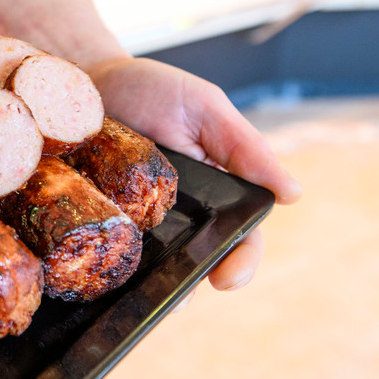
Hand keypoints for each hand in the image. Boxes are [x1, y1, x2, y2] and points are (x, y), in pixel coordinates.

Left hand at [87, 57, 300, 291]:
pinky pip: (100, 254)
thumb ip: (245, 147)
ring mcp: (133, 226)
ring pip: (147, 271)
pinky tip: (92, 280)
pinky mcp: (93, 225)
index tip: (227, 278)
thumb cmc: (153, 91)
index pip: (239, 238)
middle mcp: (177, 219)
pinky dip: (98, 270)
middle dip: (188, 286)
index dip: (240, 262)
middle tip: (178, 297)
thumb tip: (292, 195)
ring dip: (145, 287)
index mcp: (216, 195)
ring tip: (136, 297)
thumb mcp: (204, 108)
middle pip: (193, 263)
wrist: (85, 81)